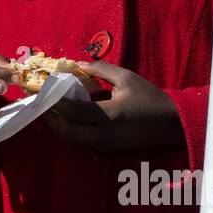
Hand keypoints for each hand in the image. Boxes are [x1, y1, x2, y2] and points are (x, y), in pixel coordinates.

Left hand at [43, 61, 183, 150]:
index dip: (56, 103)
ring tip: (50, 111)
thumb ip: (101, 70)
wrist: (170, 123)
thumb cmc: (149, 98)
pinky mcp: (106, 148)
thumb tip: (78, 64)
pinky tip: (66, 119)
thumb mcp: (127, 78)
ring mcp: (104, 143)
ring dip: (58, 127)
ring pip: (71, 139)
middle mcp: (104, 133)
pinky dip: (70, 131)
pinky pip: (80, 142)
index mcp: (110, 114)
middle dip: (51, 119)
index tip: (43, 91)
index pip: (74, 112)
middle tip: (43, 104)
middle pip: (67, 132)